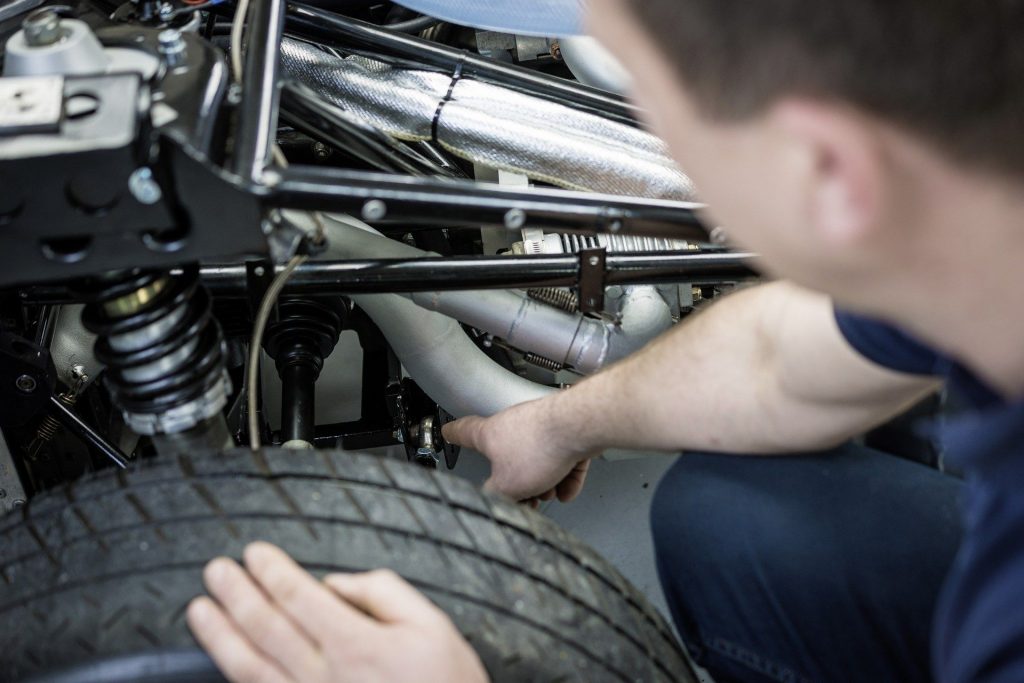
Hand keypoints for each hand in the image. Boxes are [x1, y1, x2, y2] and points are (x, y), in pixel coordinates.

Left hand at [187, 542, 488, 682]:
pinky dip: (237, 679)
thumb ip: (385, 593)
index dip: (272, 571)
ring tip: (200, 611)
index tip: (254, 553)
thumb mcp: (433, 626)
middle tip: (216, 572)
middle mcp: (327, 676)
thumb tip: (337, 584)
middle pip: (267, 628)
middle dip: (236, 594)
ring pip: (251, 668)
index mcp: (359, 644)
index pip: (300, 596)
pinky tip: (223, 663)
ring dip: (221, 637)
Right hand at [442, 397, 597, 504]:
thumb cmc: (541, 445)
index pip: (463, 432)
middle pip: (509, 458)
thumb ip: (495, 496)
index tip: (448, 432)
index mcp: (491, 434)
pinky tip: (568, 487)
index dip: (454, 434)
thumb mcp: (506, 486)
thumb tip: (492, 501)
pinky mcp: (567, 431)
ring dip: (545, 481)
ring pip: (538, 461)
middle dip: (518, 481)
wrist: (579, 427)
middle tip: (523, 496)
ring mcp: (541, 426)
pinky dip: (566, 476)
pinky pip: (562, 460)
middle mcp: (514, 424)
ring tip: (551, 490)